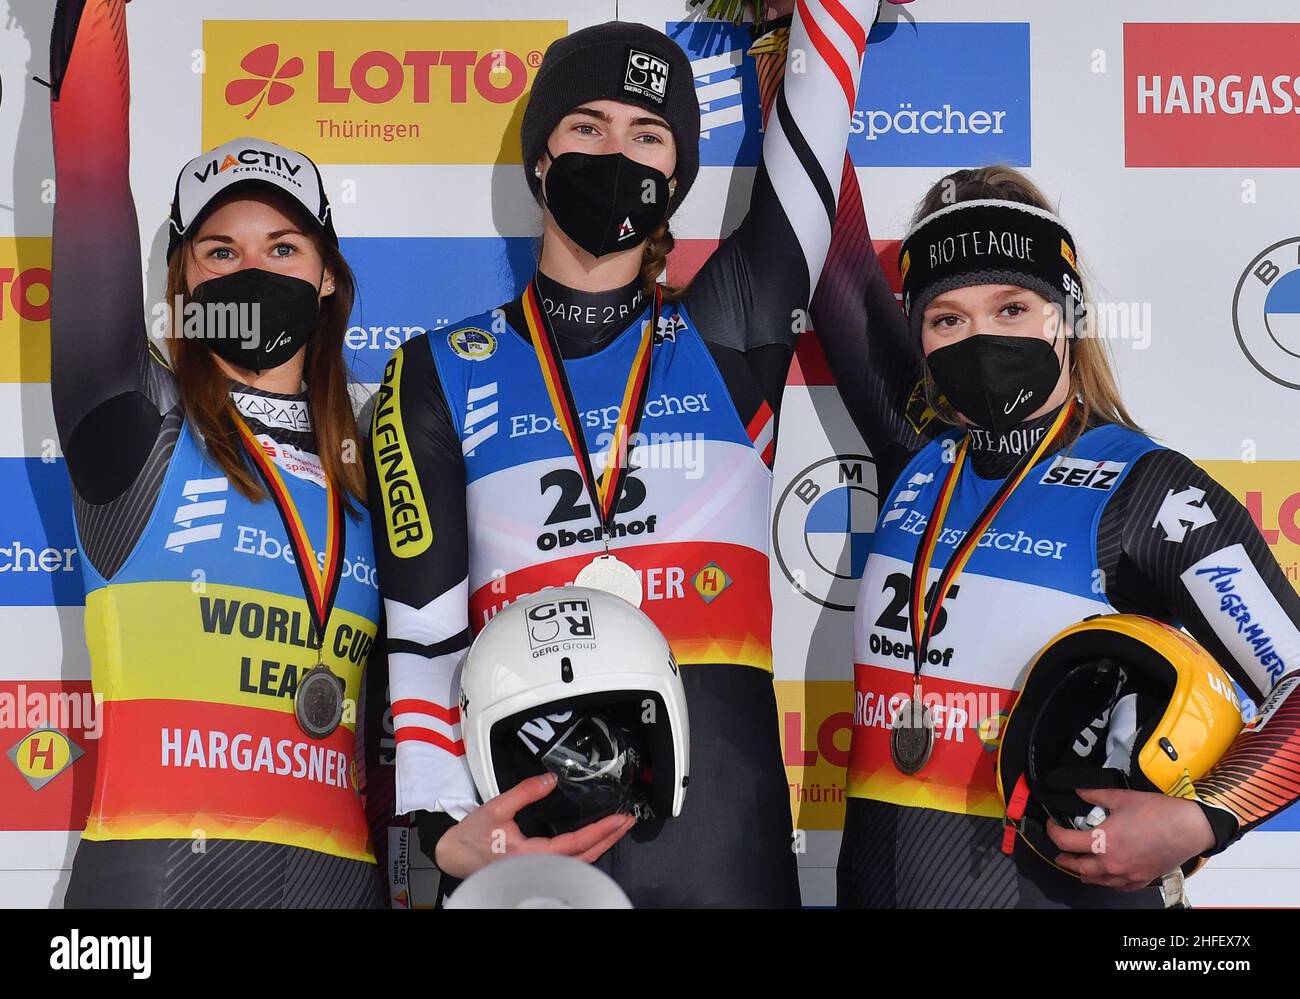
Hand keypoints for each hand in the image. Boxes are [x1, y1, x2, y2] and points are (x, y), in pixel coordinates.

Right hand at [434, 773, 634, 879]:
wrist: (452, 856)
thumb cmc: (471, 836)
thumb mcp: (496, 807)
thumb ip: (525, 792)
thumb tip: (551, 778)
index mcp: (529, 855)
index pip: (575, 844)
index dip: (600, 831)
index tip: (619, 820)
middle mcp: (538, 868)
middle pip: (584, 858)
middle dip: (609, 839)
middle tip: (628, 821)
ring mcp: (537, 872)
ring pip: (579, 863)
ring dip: (601, 845)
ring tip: (617, 828)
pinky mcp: (535, 870)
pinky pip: (569, 864)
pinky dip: (587, 851)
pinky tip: (595, 840)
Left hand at [1047, 788, 1216, 890]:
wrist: (1190, 828)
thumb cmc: (1158, 812)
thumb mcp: (1122, 797)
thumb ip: (1095, 795)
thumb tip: (1079, 791)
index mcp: (1103, 841)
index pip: (1065, 842)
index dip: (1053, 832)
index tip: (1053, 825)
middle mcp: (1112, 863)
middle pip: (1076, 866)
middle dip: (1064, 857)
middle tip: (1061, 849)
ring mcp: (1126, 875)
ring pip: (1095, 880)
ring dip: (1082, 871)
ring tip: (1079, 861)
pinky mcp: (1141, 880)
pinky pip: (1116, 887)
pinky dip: (1105, 880)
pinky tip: (1105, 873)